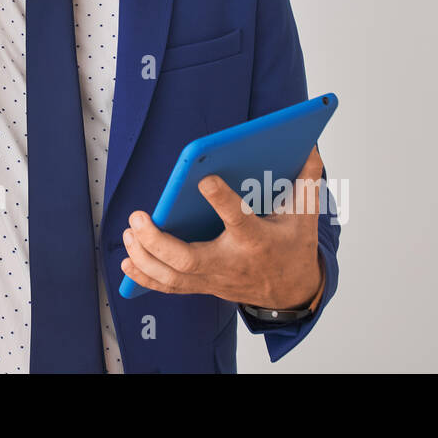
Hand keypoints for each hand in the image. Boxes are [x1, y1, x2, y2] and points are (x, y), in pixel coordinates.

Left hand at [120, 146, 325, 309]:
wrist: (291, 292)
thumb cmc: (293, 248)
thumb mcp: (304, 215)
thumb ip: (306, 180)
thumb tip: (309, 145)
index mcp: (256, 239)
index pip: (237, 219)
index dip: (221, 199)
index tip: (203, 178)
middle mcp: (230, 262)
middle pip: (188, 259)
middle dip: (158, 242)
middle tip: (138, 217)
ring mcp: (213, 279)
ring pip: (172, 276)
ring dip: (145, 257)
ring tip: (129, 231)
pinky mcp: (203, 286)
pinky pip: (169, 287)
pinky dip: (145, 277)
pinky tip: (127, 262)